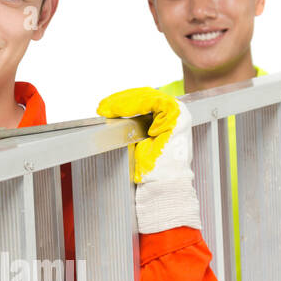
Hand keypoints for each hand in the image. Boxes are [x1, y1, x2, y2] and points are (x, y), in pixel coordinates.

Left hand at [97, 87, 199, 232]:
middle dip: (120, 100)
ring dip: (123, 102)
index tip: (104, 107)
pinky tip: (120, 111)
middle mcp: (176, 112)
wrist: (162, 184)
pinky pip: (151, 102)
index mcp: (167, 118)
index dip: (123, 101)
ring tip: (106, 108)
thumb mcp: (138, 142)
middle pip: (145, 96)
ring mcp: (179, 112)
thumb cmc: (150, 170)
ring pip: (146, 97)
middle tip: (102, 107)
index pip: (145, 101)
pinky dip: (134, 105)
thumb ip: (133, 125)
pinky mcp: (177, 114)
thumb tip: (114, 114)